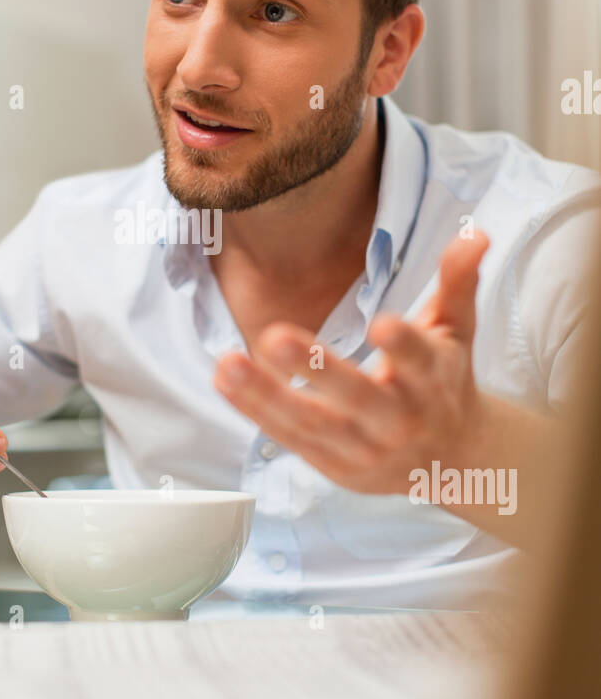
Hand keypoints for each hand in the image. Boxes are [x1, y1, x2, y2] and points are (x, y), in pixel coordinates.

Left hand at [214, 232, 488, 494]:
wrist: (452, 459)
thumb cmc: (445, 381)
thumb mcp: (456, 330)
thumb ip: (458, 281)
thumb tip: (473, 233)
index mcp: (432, 379)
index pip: (419, 360)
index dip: (403, 344)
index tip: (381, 324)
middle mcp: (401, 417)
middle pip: (359, 398)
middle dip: (318, 371)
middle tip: (276, 337)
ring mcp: (366, 447)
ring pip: (314, 423)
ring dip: (266, 395)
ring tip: (228, 364)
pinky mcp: (335, 466)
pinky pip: (290, 438)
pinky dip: (255, 411)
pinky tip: (224, 379)